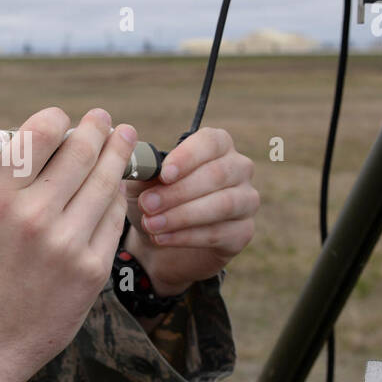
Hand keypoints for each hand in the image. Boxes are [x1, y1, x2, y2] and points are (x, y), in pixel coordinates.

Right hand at [0, 106, 135, 381]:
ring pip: (106, 182)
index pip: (40, 133)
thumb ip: (13, 181)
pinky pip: (113, 219)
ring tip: (123, 142)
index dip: (59, 119)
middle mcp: (33, 217)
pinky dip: (116, 200)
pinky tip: (115, 190)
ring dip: (117, 156)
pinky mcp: (93, 269)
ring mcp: (67, 244)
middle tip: (104, 120)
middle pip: (81, 152)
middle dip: (97, 130)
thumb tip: (54, 141)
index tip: (66, 120)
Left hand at [123, 127, 257, 296]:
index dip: (188, 157)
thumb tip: (135, 157)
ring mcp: (246, 200)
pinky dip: (187, 236)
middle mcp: (238, 169)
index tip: (163, 174)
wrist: (158, 240)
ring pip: (223, 204)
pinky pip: (220, 233)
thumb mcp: (141, 181)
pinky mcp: (243, 232)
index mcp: (217, 146)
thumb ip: (141, 167)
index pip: (212, 142)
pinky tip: (162, 238)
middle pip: (217, 174)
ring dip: (182, 215)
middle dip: (179, 191)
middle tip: (148, 204)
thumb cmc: (153, 199)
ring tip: (151, 224)